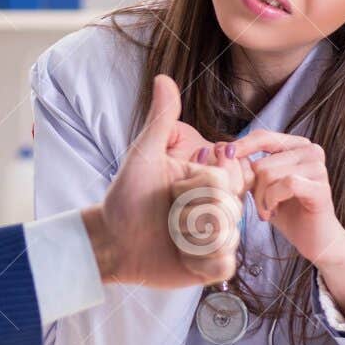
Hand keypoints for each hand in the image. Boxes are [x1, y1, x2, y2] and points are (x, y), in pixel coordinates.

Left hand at [85, 75, 248, 288]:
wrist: (112, 241)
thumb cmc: (125, 198)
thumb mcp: (144, 156)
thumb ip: (161, 121)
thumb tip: (163, 78)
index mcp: (211, 179)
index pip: (231, 177)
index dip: (205, 184)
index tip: (178, 187)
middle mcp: (221, 207)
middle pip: (231, 208)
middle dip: (193, 212)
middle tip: (170, 214)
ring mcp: (220, 238)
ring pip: (228, 238)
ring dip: (192, 238)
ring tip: (173, 236)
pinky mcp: (213, 267)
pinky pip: (223, 265)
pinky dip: (200, 262)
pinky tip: (181, 256)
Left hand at [230, 128, 344, 316]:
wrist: (313, 239)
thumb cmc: (286, 212)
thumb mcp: (261, 186)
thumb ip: (246, 167)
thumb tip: (220, 147)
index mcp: (297, 145)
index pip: (263, 137)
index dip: (240, 148)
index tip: (224, 162)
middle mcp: (311, 150)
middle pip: (262, 162)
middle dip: (253, 188)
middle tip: (260, 206)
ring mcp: (318, 167)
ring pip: (269, 174)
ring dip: (262, 199)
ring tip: (269, 211)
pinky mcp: (321, 187)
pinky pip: (286, 184)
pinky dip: (273, 201)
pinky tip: (275, 212)